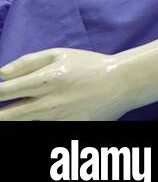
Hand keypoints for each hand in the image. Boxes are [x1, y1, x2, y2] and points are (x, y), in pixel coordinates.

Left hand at [0, 48, 136, 120]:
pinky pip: (41, 128)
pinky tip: (37, 115)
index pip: (4, 91)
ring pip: (21, 124)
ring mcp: (56, 119)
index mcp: (46, 80)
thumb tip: (1, 74)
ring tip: (20, 109)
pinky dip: (33, 123)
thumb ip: (28, 62)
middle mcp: (47, 103)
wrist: (121, 83)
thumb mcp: (60, 53)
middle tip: (0, 109)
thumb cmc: (88, 65)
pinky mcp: (66, 128)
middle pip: (6, 116)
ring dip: (13, 118)